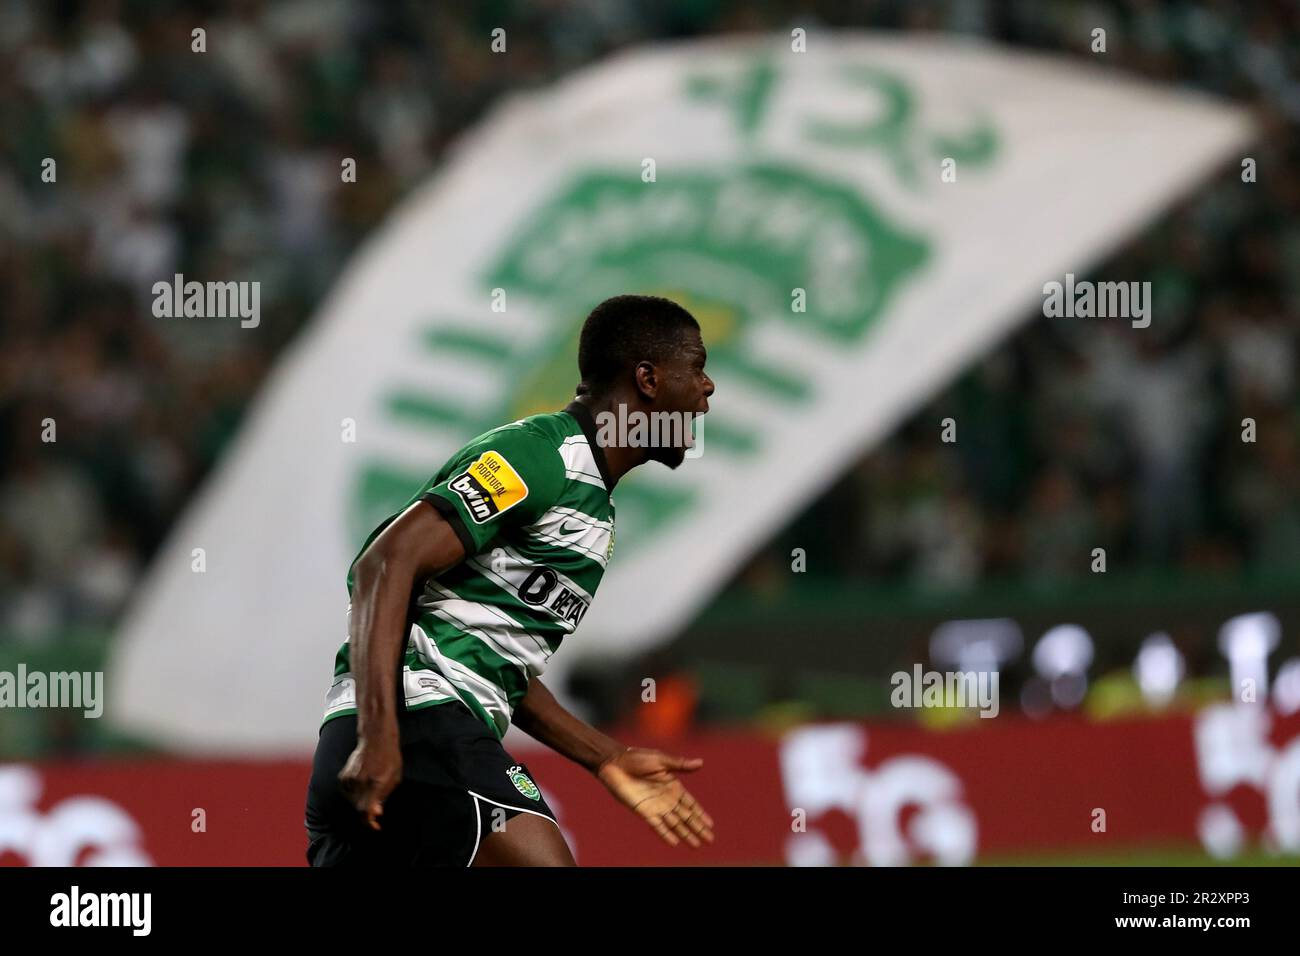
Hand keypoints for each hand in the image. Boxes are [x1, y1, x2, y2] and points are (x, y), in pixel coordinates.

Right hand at [338, 734, 401, 830]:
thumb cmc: (390, 758)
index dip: (369, 822)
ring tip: (372, 788)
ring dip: (361, 802)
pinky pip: (347, 793)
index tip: (375, 826)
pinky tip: (363, 784)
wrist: (376, 739)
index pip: (366, 810)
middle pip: (359, 808)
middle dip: (368, 812)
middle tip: (377, 808)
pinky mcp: (343, 776)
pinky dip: (354, 794)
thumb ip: (384, 796)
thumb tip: (376, 814)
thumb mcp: (395, 777)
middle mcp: (361, 781)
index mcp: (376, 782)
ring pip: (353, 801)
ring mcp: (350, 778)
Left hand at [595, 748, 713, 847]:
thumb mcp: (661, 760)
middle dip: (698, 828)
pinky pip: (657, 826)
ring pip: (675, 824)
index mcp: (673, 786)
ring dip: (686, 834)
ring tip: (697, 845)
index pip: (691, 803)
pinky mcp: (644, 812)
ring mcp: (656, 807)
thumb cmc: (637, 758)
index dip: (701, 814)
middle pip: (686, 817)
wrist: (615, 763)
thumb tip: (701, 763)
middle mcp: (667, 799)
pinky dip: (666, 834)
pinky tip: (675, 842)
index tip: (711, 825)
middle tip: (710, 840)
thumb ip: (680, 765)